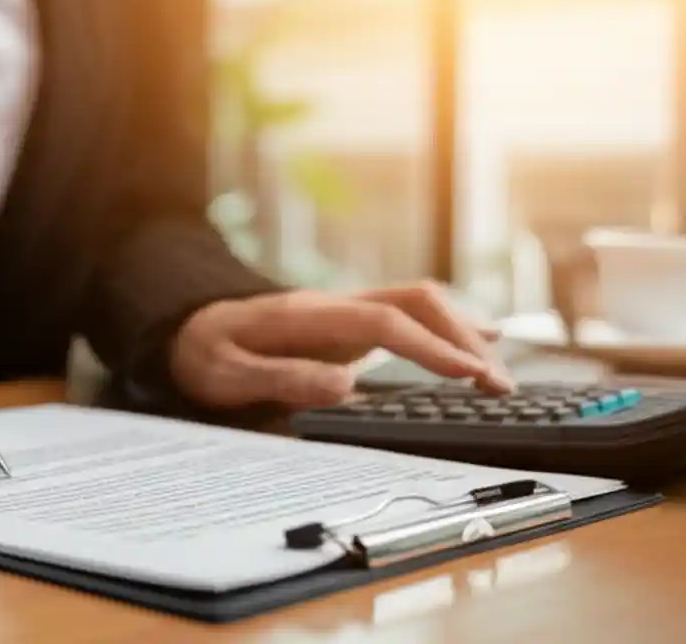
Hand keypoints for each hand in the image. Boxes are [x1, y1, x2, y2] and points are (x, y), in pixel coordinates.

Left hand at [169, 283, 513, 410]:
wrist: (187, 327)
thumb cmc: (204, 353)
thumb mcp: (227, 375)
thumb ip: (282, 377)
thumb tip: (344, 385)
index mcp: (309, 316)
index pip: (385, 322)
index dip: (430, 346)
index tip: (468, 375)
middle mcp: (334, 304)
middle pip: (414, 301)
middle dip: (462, 336)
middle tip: (498, 382)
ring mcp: (343, 310)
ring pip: (417, 302)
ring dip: (461, 331)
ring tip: (498, 371)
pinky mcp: (347, 322)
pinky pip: (407, 313)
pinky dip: (446, 326)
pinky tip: (477, 340)